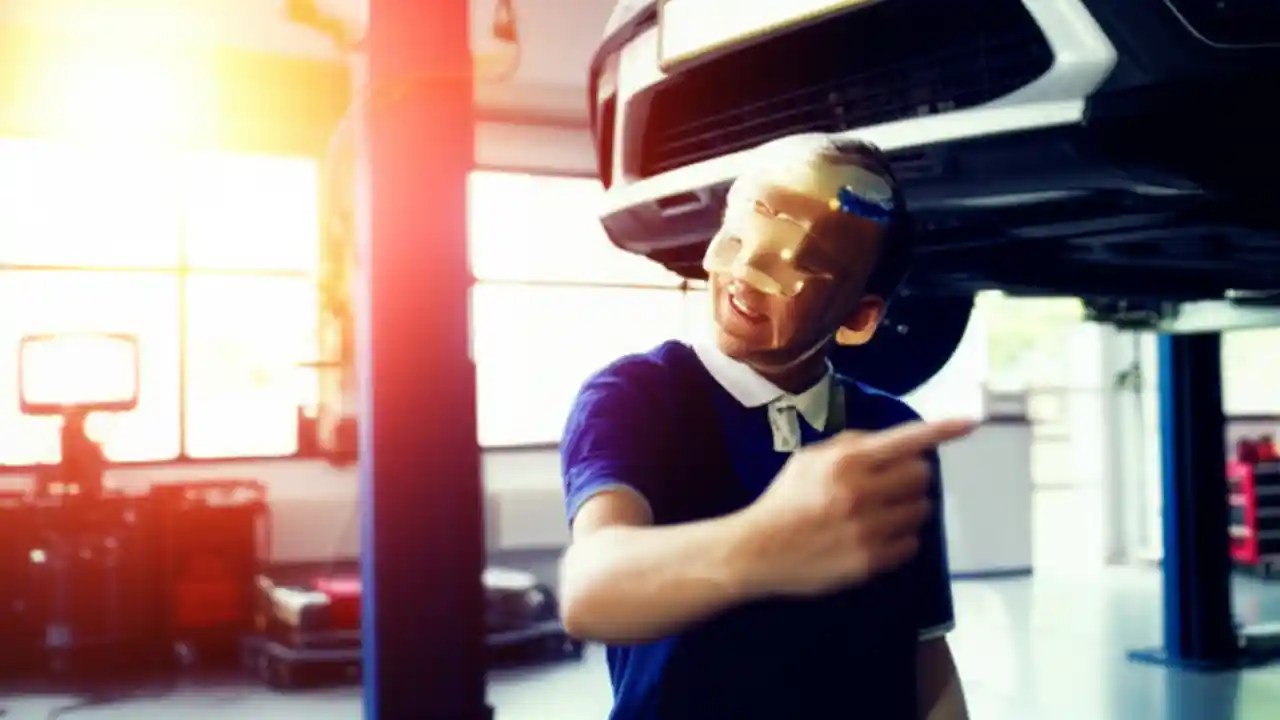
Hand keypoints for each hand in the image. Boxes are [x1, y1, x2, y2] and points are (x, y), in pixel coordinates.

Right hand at [729, 419, 974, 597]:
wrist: (758, 550)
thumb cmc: (785, 500)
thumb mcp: (810, 459)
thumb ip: (850, 445)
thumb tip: (891, 441)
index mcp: (846, 461)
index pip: (906, 440)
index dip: (942, 430)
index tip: (970, 422)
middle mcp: (861, 492)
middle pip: (922, 475)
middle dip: (912, 477)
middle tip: (891, 485)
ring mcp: (868, 528)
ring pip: (921, 510)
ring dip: (908, 508)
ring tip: (880, 513)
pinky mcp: (870, 560)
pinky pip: (911, 544)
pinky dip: (900, 538)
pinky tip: (874, 537)